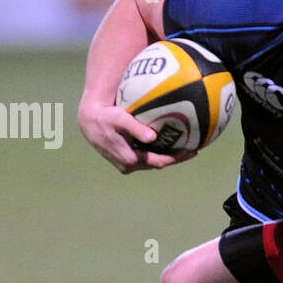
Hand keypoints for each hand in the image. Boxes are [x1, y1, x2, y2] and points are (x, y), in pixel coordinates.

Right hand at [78, 101, 195, 172]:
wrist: (89, 122)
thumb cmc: (106, 118)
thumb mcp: (120, 120)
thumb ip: (135, 128)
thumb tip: (152, 137)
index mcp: (131, 159)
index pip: (159, 161)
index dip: (177, 158)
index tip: (192, 151)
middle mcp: (129, 165)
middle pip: (158, 164)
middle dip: (176, 158)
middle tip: (193, 150)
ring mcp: (127, 164)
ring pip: (152, 162)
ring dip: (167, 156)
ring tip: (184, 148)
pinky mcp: (125, 160)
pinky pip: (146, 158)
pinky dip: (157, 153)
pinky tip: (168, 145)